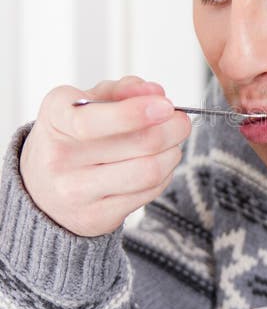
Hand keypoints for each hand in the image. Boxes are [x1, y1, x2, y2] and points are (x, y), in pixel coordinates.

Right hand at [20, 76, 190, 236]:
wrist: (42, 186)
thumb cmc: (75, 136)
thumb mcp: (89, 102)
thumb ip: (123, 90)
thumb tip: (155, 92)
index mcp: (55, 118)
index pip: (92, 120)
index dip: (136, 113)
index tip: (166, 106)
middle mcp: (59, 157)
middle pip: (138, 144)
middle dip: (172, 129)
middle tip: (181, 121)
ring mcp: (75, 192)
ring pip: (149, 171)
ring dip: (173, 153)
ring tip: (173, 144)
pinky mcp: (95, 217)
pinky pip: (148, 193)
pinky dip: (164, 175)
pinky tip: (158, 165)